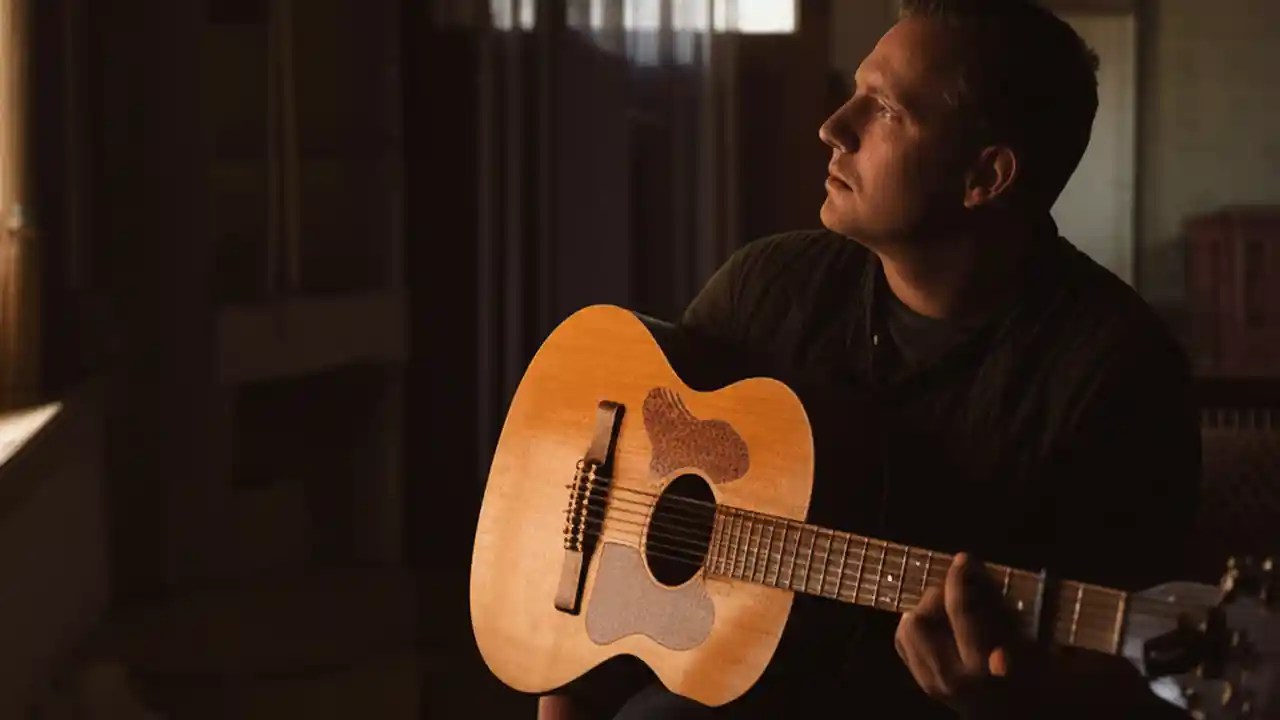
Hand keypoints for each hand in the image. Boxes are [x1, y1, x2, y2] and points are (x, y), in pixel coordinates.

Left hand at [894, 553, 1180, 718]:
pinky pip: (907, 649)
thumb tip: (974, 571)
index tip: (965, 558)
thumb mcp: (1045, 641)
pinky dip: (919, 631)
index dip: (961, 579)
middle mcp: (961, 682)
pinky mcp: (933, 690)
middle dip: (936, 599)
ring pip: (908, 634)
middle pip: (920, 622)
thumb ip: (1006, 609)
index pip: (963, 612)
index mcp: (994, 668)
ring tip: (950, 609)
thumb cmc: (1061, 680)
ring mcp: (942, 690)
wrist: (1041, 716)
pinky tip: (942, 627)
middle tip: (958, 590)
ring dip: (925, 612)